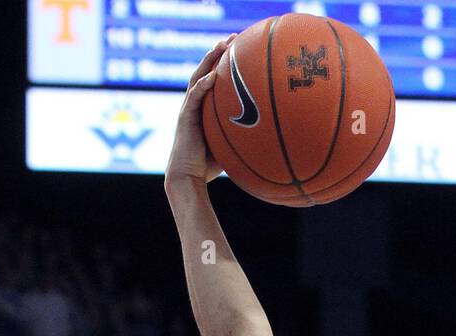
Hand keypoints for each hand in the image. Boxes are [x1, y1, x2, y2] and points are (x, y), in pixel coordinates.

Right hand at [165, 35, 235, 189]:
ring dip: (209, 60)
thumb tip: (270, 135)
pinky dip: (202, 85)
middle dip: (217, 53)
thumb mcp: (231, 146)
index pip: (214, 79)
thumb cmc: (209, 166)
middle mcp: (195, 104)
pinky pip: (194, 97)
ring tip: (221, 46)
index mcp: (204, 108)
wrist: (188, 177)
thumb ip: (243, 136)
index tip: (239, 50)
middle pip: (205, 70)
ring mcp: (188, 109)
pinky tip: (211, 76)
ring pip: (197, 77)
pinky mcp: (185, 118)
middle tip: (232, 38)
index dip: (224, 63)